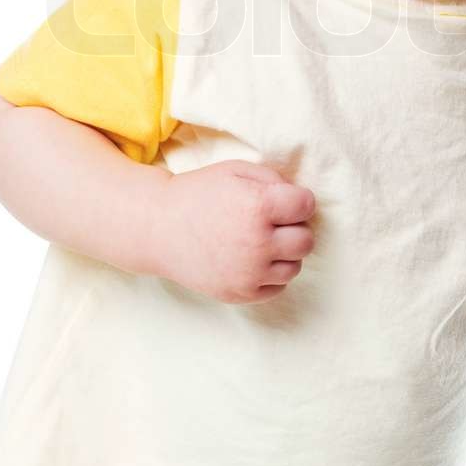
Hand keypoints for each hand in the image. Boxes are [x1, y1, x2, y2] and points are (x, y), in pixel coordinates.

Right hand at [147, 160, 315, 303]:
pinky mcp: (240, 294)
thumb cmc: (199, 194)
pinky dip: (270, 274)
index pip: (307, 205)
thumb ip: (274, 180)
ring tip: (261, 241)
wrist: (158, 228)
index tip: (281, 201)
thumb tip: (302, 201)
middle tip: (272, 223)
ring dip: (284, 253)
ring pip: (295, 267)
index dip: (296, 200)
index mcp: (259, 207)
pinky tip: (252, 259)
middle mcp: (257, 243)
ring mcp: (249, 273)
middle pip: (306, 240)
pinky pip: (277, 288)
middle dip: (294, 228)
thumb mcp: (236, 171)